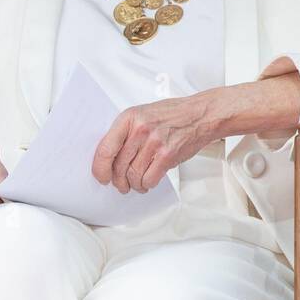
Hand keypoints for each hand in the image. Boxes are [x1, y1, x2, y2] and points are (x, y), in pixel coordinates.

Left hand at [93, 93, 216, 193]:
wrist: (200, 115)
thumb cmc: (171, 115)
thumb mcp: (141, 115)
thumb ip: (124, 133)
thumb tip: (110, 157)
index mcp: (129, 118)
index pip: (105, 148)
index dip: (100, 168)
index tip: (101, 176)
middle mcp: (140, 129)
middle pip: (119, 165)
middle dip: (118, 180)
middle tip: (120, 184)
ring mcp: (154, 143)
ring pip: (133, 175)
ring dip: (133, 185)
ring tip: (136, 184)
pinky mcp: (168, 155)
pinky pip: (149, 179)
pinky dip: (146, 185)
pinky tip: (147, 182)